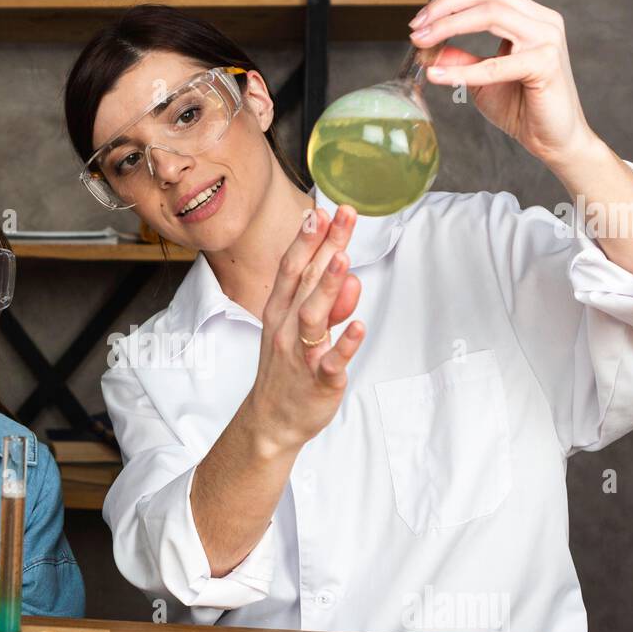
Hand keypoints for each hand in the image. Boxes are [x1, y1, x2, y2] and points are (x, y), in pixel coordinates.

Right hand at [246, 205, 365, 452]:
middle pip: (303, 281)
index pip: (292, 267)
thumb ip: (325, 300)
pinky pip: (331, 361)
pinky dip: (345, 345)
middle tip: (342, 215)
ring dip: (327, 287)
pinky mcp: (319, 382)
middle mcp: (287, 328)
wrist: (272, 421)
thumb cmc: (288, 369)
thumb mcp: (298, 329)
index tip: (321, 210)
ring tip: (343, 259)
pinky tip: (359, 326)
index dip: (307, 238)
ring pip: (313, 316)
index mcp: (280, 311)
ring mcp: (301, 355)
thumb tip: (346, 271)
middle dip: (323, 246)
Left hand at [411, 0, 599, 166]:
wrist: (554, 140)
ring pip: (492, 16)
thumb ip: (462, 60)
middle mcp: (542, 21)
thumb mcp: (483, 80)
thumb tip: (429, 50)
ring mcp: (547, 39)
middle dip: (446, 8)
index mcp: (530, 18)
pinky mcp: (546, 64)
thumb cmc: (524, 108)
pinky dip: (464, 70)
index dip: (450, 1)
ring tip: (423, 43)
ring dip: (450, 27)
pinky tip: (438, 76)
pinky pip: (496, 64)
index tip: (419, 20)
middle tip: (416, 27)